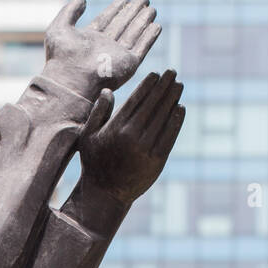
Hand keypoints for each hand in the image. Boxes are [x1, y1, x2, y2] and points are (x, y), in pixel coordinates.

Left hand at [43, 0, 160, 99]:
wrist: (70, 79)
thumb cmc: (61, 56)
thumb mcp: (60, 27)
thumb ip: (70, 10)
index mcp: (90, 40)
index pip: (107, 20)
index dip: (116, 9)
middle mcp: (104, 48)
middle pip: (122, 26)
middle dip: (133, 12)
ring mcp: (117, 57)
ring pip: (134, 35)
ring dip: (143, 22)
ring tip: (152, 9)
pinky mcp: (128, 66)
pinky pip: (141, 49)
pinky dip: (149, 38)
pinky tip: (156, 26)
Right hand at [76, 69, 184, 209]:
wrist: (105, 195)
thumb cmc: (94, 163)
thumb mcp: (87, 137)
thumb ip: (98, 113)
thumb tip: (109, 91)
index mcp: (115, 129)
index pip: (137, 100)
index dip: (148, 85)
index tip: (156, 74)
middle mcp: (132, 137)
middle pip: (153, 105)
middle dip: (164, 86)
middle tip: (172, 73)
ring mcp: (146, 149)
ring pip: (163, 118)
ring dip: (173, 99)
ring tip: (178, 86)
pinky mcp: (157, 161)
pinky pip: (170, 135)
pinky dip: (176, 120)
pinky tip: (180, 108)